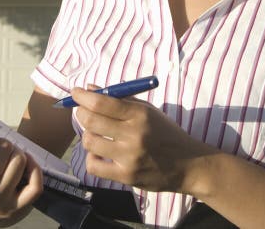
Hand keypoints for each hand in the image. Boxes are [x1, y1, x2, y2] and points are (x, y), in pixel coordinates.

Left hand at [73, 86, 216, 192]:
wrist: (189, 164)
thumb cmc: (165, 133)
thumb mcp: (148, 111)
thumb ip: (120, 99)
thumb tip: (90, 89)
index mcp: (140, 114)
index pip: (103, 102)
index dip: (83, 96)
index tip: (75, 92)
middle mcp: (134, 135)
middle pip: (92, 121)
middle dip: (81, 112)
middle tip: (82, 110)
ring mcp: (129, 157)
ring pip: (90, 142)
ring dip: (87, 134)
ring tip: (96, 133)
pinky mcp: (126, 176)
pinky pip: (93, 166)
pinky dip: (91, 157)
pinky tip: (99, 153)